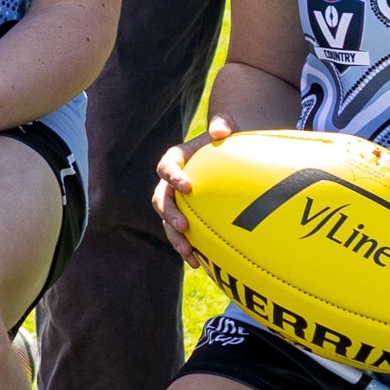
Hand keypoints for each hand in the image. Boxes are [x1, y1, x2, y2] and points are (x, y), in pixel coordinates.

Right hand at [147, 118, 229, 263]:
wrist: (228, 156)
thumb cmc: (226, 141)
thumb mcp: (227, 128)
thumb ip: (222, 125)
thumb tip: (221, 129)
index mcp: (176, 160)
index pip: (166, 167)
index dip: (173, 177)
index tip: (187, 187)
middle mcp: (171, 183)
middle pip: (160, 199)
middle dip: (169, 214)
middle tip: (184, 226)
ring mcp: (176, 202)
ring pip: (167, 222)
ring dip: (175, 238)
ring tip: (189, 254)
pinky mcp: (186, 217)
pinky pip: (181, 235)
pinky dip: (188, 249)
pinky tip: (200, 264)